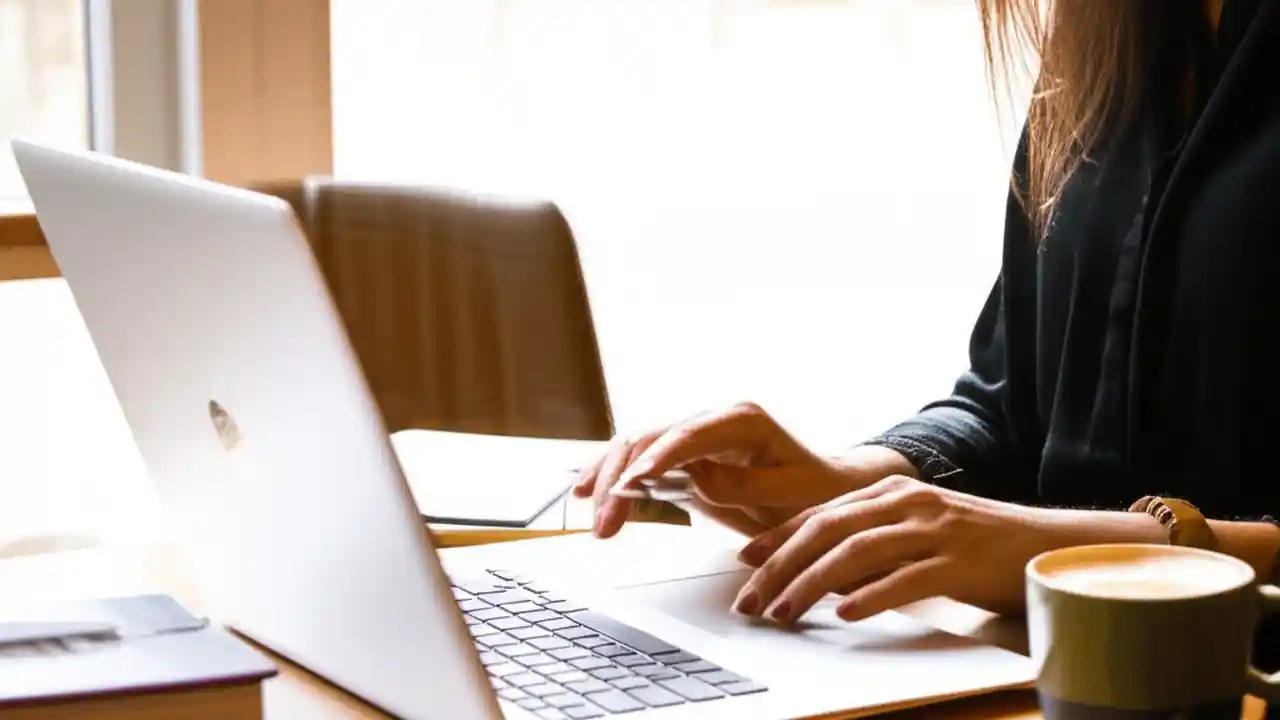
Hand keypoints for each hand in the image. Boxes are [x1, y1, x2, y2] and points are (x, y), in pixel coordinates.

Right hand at [572, 402, 914, 537]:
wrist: (822, 489)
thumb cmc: (814, 490)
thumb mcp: (794, 493)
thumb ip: (746, 483)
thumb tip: (697, 477)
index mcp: (743, 420)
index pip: (690, 434)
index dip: (658, 457)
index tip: (634, 483)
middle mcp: (711, 420)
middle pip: (651, 438)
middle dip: (622, 479)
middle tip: (606, 522)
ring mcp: (691, 436)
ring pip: (635, 447)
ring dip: (608, 480)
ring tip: (594, 518)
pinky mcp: (679, 458)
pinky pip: (637, 462)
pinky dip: (610, 477)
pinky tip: (585, 495)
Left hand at [732, 475, 1165, 621]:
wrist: (1044, 543)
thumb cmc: (970, 544)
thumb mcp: (911, 530)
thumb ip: (866, 540)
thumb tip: (812, 567)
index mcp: (888, 491)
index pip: (819, 512)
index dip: (776, 537)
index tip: (744, 563)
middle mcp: (906, 502)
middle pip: (828, 530)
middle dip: (781, 566)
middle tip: (751, 599)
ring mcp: (934, 529)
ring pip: (857, 552)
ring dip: (812, 583)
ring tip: (783, 611)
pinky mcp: (960, 561)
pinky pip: (907, 578)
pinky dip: (871, 596)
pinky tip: (845, 613)